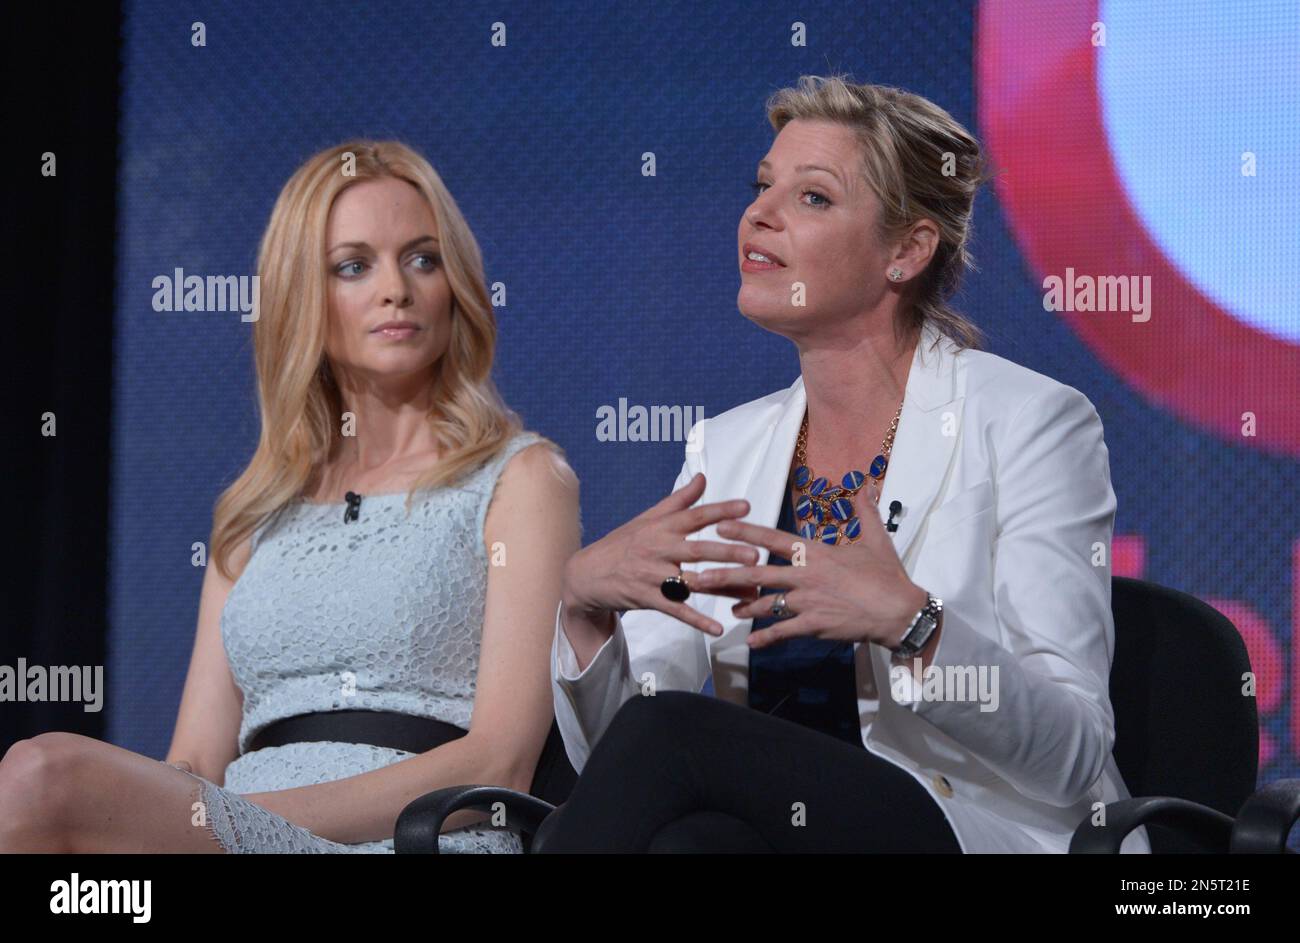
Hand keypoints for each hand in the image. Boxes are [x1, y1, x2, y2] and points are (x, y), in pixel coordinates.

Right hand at [562, 472, 760, 636]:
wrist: (586, 575)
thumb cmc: (622, 544)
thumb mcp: (647, 519)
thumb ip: (679, 501)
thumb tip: (703, 477)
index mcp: (661, 527)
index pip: (694, 516)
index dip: (720, 511)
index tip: (746, 506)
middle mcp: (658, 549)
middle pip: (697, 550)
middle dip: (727, 552)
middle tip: (754, 555)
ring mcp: (652, 576)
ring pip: (692, 582)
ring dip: (722, 587)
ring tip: (750, 591)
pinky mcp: (648, 599)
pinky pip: (676, 610)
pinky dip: (697, 620)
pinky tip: (718, 628)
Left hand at [692, 486, 926, 648]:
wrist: (898, 611)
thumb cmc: (886, 575)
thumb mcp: (876, 538)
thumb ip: (865, 511)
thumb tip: (865, 484)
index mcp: (816, 553)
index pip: (774, 539)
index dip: (745, 533)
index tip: (720, 526)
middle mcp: (806, 575)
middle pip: (758, 573)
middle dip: (726, 574)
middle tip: (700, 574)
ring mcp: (808, 602)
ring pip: (765, 604)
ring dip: (743, 607)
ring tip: (725, 609)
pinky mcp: (813, 625)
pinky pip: (783, 631)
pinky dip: (766, 637)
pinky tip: (751, 643)